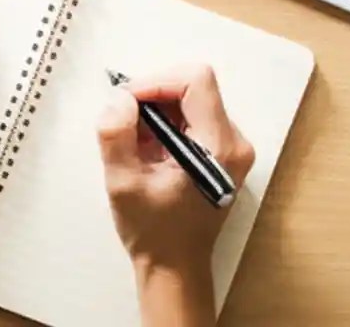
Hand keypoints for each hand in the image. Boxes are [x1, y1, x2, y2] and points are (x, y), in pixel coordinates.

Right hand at [96, 65, 254, 274]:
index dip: (157, 82)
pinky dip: (165, 124)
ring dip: (157, 111)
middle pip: (194, 88)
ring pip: (191, 100)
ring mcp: (230, 147)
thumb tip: (119, 98)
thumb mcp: (123, 184)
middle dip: (153, 96)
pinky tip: (146, 150)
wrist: (175, 267)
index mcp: (217, 147)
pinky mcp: (221, 153)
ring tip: (133, 141)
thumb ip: (116, 135)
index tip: (128, 101)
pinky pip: (193, 118)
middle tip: (123, 120)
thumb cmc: (154, 232)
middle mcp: (233, 142)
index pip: (196, 81)